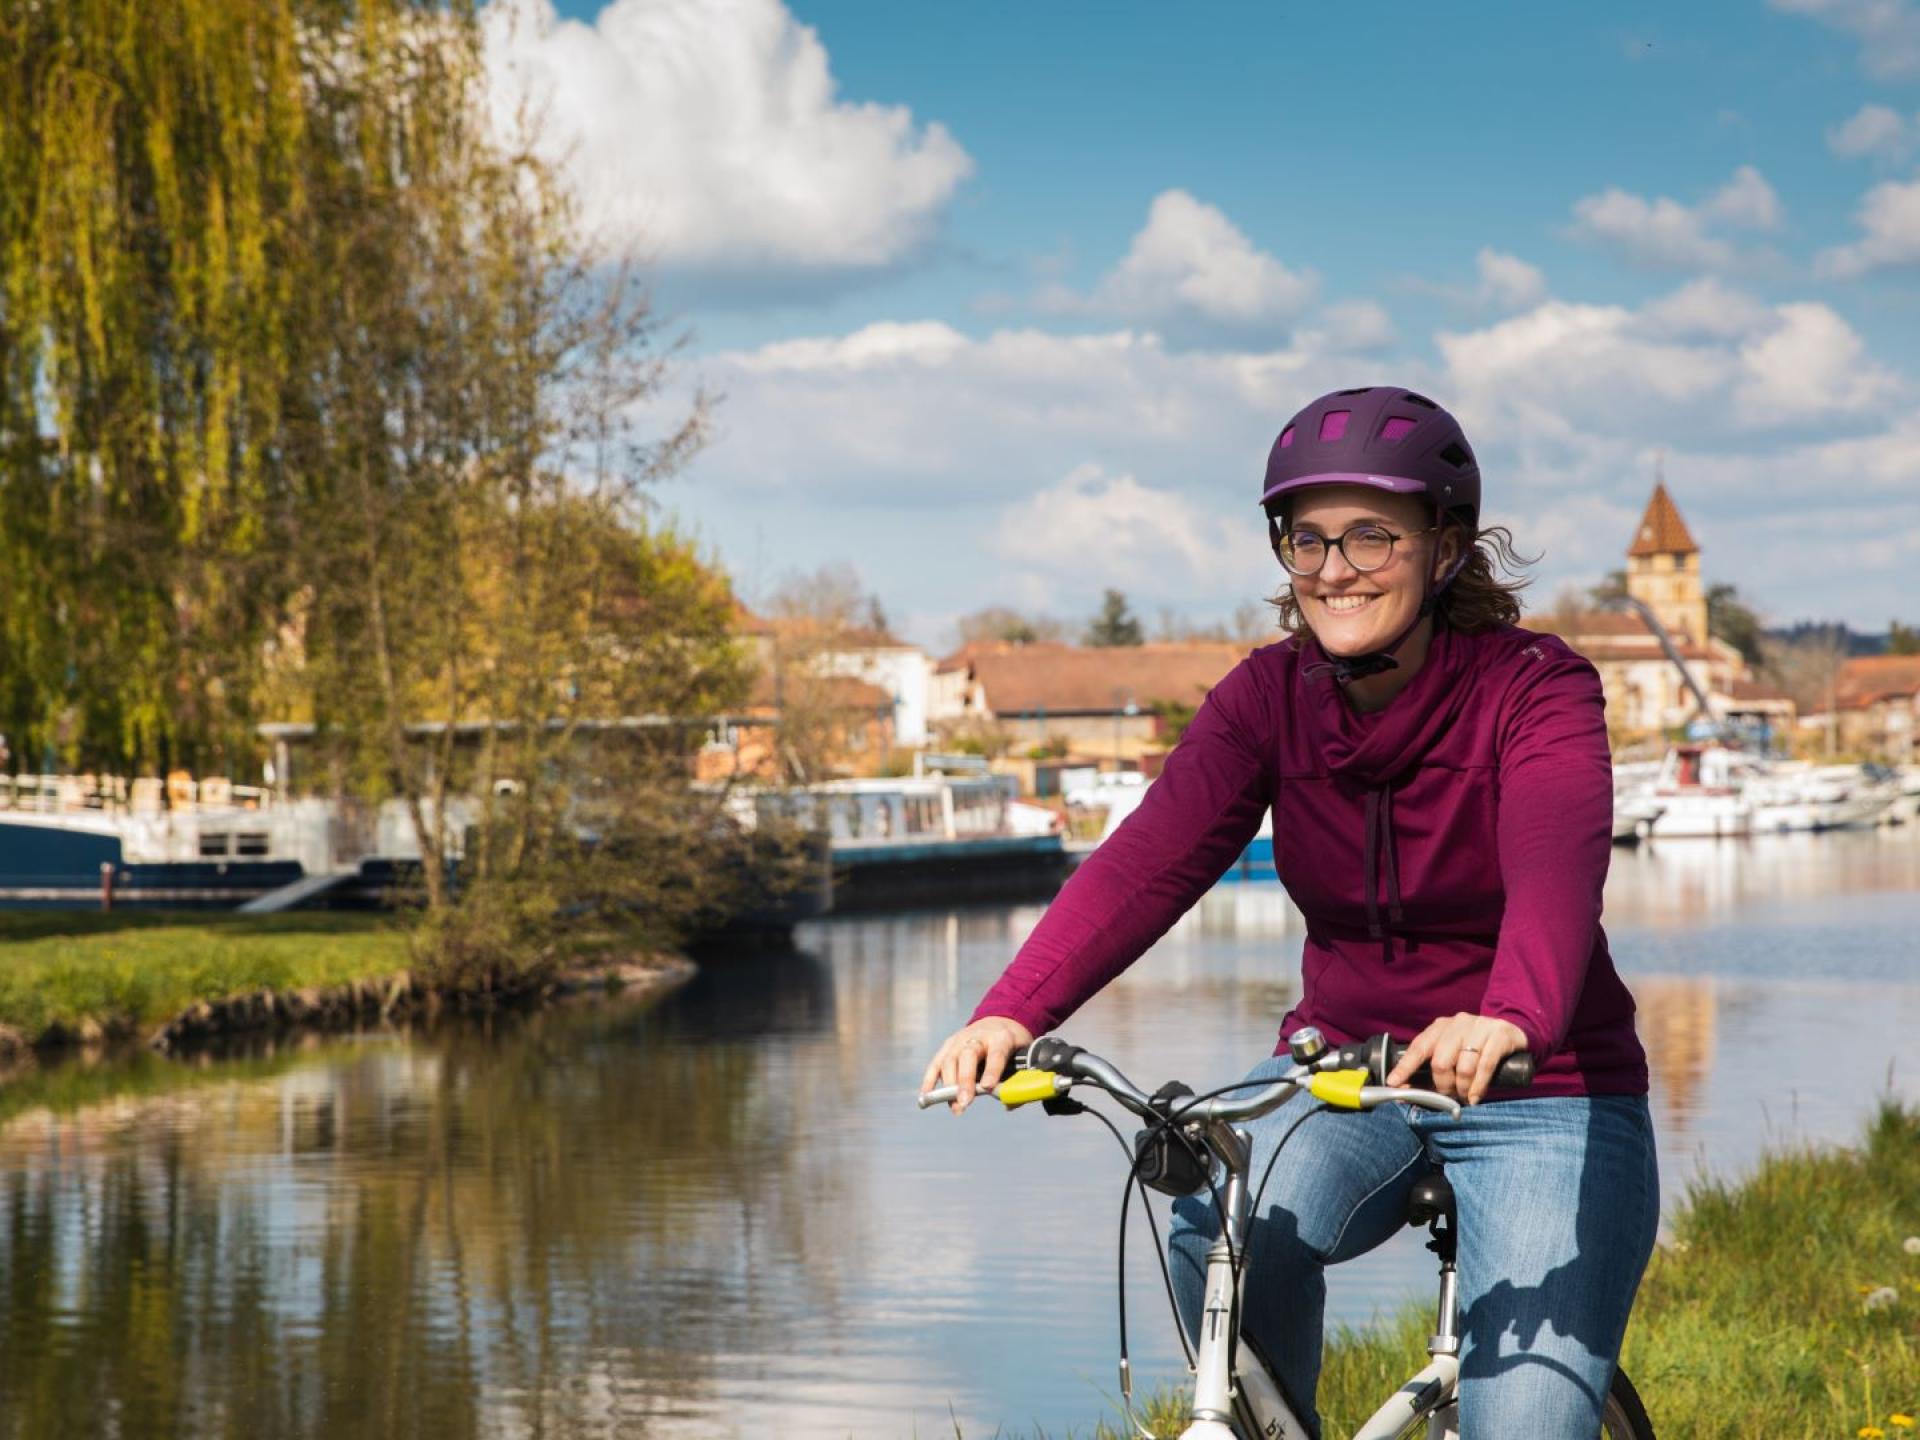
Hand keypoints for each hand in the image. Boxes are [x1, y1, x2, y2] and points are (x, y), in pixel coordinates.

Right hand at [919, 1015, 1034, 1114]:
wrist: (1000, 1021)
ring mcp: (960, 1039)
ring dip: (949, 1085)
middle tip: (965, 1102)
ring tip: (956, 1107)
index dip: (992, 1071)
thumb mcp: (1025, 1055)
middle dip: (965, 1080)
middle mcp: (978, 1036)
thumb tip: (1008, 1103)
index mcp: (1002, 1037)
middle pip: (968, 1056)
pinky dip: (930, 1080)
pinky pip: (936, 1063)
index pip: (996, 1054)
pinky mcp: (948, 1045)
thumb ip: (1020, 1079)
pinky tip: (926, 1096)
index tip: (987, 1088)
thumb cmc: (1013, 1045)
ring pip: (950, 1060)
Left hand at [1385, 1012, 1528, 1105]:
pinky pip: (1485, 1065)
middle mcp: (1458, 1023)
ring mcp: (1479, 1027)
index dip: (1405, 1067)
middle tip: (1448, 1096)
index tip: (1394, 1083)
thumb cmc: (1476, 1047)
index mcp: (1440, 1026)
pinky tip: (1475, 1097)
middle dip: (1442, 1085)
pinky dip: (1478, 1086)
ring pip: (1464, 1066)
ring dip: (1462, 1088)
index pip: (1418, 1047)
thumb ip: (1433, 1068)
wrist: (1512, 1031)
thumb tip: (1409, 1090)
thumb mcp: (1453, 1051)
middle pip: (1441, 1061)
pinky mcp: (1499, 1035)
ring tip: (1464, 1097)